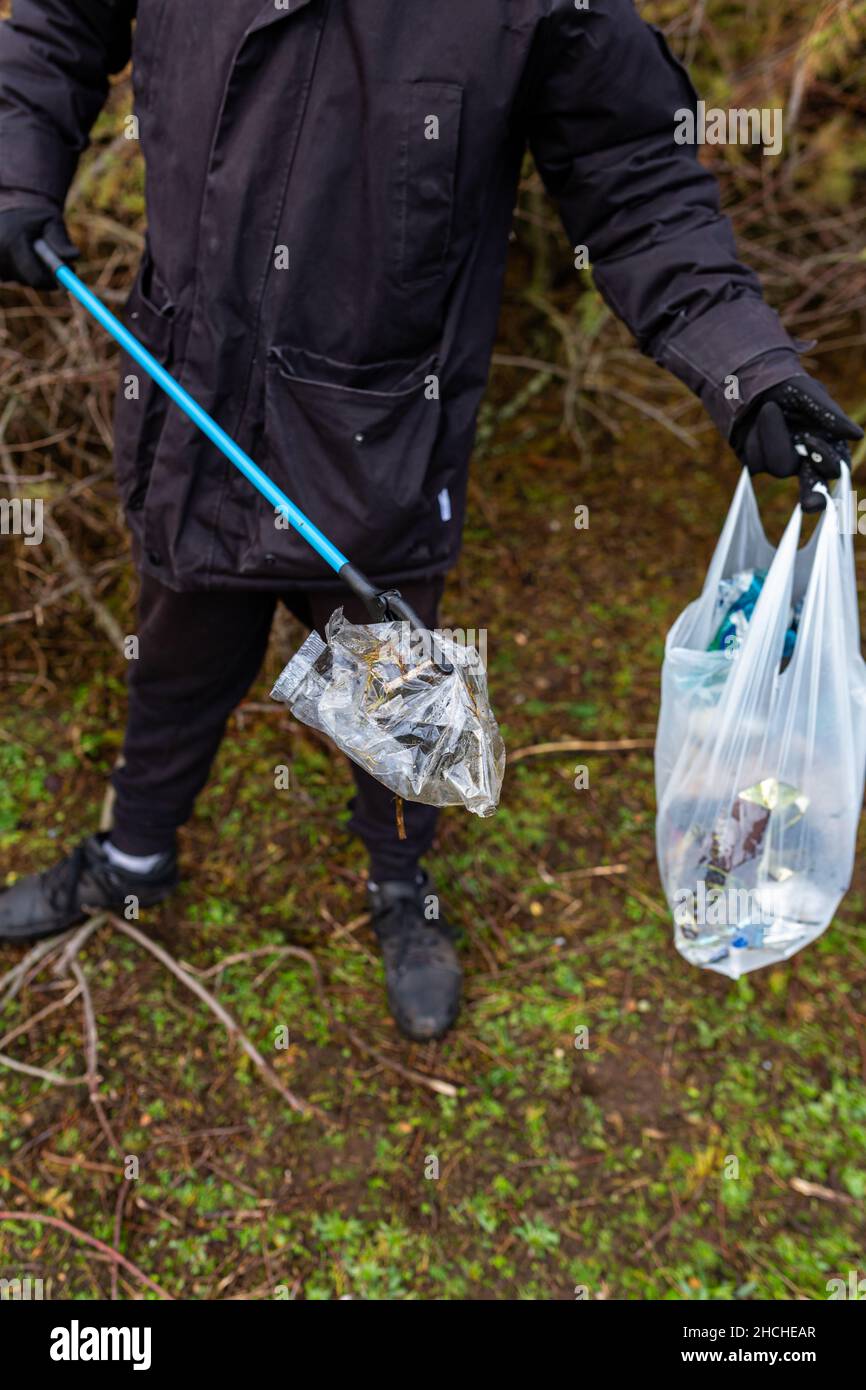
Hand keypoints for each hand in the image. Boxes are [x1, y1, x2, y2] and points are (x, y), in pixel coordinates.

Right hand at [0, 204, 78, 289]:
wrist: (12, 205)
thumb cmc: (36, 215)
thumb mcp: (52, 222)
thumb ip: (61, 240)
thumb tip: (75, 256)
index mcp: (13, 241)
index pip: (34, 276)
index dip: (50, 283)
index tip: (63, 283)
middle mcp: (0, 252)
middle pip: (26, 281)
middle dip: (42, 278)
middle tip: (55, 270)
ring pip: (19, 279)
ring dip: (32, 273)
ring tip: (36, 254)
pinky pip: (12, 276)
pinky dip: (21, 270)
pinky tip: (24, 254)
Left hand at [731, 375, 862, 513]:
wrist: (750, 384)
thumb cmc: (787, 387)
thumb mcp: (809, 394)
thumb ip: (831, 415)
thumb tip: (858, 435)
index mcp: (828, 443)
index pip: (835, 465)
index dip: (824, 459)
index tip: (810, 442)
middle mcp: (807, 459)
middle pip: (813, 488)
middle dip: (814, 498)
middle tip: (809, 506)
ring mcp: (782, 464)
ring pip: (778, 466)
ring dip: (771, 434)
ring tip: (768, 409)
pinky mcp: (759, 465)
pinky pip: (756, 460)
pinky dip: (755, 437)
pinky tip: (755, 424)